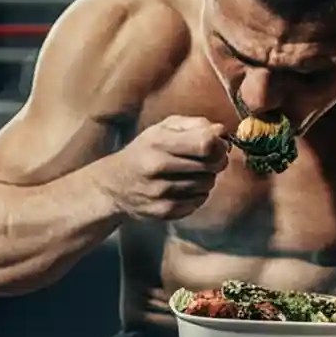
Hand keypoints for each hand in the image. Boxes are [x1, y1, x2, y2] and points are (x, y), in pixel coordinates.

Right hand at [99, 115, 228, 219]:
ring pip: (207, 184)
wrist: (114, 185)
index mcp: (158, 142)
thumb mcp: (162, 128)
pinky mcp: (164, 211)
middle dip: (216, 160)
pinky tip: (185, 187)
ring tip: (192, 172)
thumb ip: (193, 125)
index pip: (206, 144)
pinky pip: (199, 201)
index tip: (217, 143)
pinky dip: (198, 194)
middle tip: (208, 158)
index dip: (219, 143)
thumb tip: (221, 131)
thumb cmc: (143, 151)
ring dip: (207, 177)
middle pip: (211, 165)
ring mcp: (161, 192)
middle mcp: (158, 167)